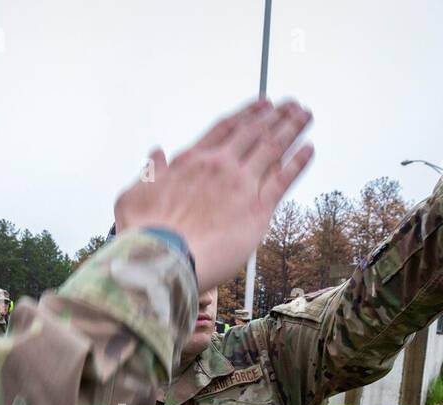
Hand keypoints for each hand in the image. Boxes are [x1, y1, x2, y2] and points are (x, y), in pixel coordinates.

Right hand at [114, 99, 313, 291]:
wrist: (161, 260)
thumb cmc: (142, 233)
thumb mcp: (133, 194)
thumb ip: (149, 171)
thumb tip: (155, 153)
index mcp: (191, 161)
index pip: (225, 128)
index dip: (247, 114)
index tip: (262, 104)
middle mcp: (219, 166)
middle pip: (254, 132)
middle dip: (275, 116)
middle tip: (290, 105)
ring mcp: (240, 185)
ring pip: (273, 148)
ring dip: (292, 128)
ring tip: (304, 115)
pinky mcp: (257, 209)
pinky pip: (284, 178)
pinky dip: (299, 162)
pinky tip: (309, 149)